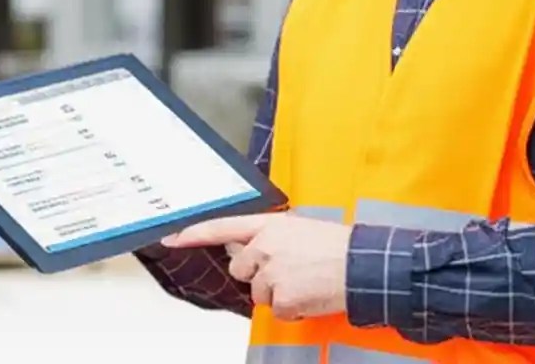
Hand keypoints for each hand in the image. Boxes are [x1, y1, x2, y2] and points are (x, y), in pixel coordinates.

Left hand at [160, 213, 351, 320]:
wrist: (362, 265)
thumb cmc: (336, 246)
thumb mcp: (298, 228)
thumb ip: (267, 236)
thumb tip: (244, 249)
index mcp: (269, 225)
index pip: (222, 227)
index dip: (194, 234)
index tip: (172, 238)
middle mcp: (265, 246)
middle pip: (240, 269)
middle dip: (258, 274)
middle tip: (288, 271)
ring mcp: (272, 272)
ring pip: (258, 292)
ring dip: (277, 293)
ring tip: (304, 281)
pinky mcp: (282, 296)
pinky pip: (276, 309)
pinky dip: (291, 309)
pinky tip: (309, 295)